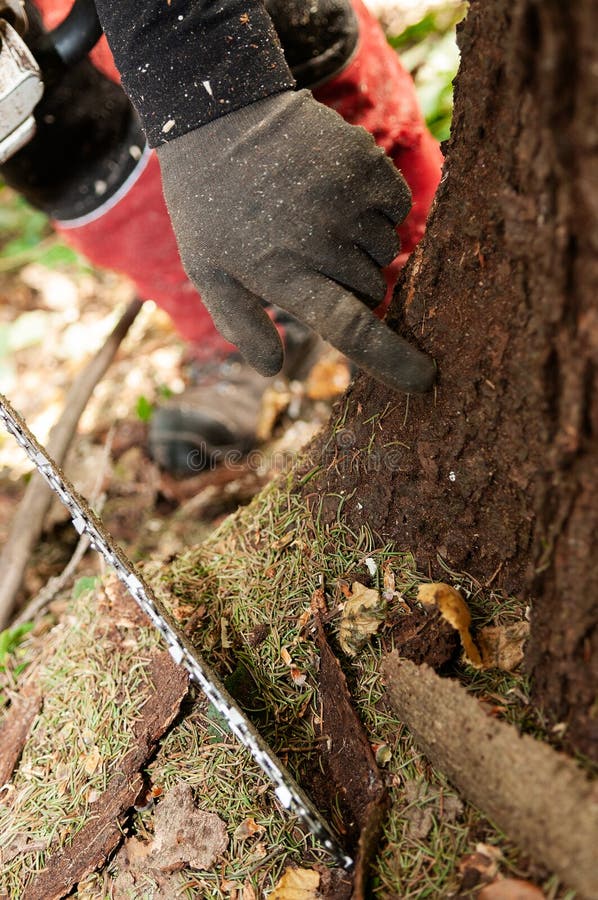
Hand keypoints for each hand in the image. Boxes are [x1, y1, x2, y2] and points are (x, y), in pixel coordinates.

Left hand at [157, 89, 434, 392]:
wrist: (219, 118)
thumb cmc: (210, 207)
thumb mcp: (206, 271)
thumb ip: (240, 323)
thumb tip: (272, 370)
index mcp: (286, 275)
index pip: (352, 329)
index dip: (392, 360)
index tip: (424, 379)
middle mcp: (323, 240)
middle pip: (371, 291)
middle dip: (350, 288)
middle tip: (310, 260)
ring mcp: (347, 199)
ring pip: (386, 252)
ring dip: (363, 250)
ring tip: (319, 223)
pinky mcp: (364, 163)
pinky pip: (397, 208)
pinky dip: (378, 212)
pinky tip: (340, 200)